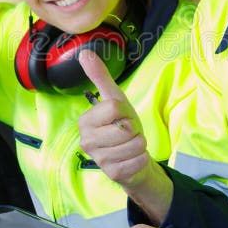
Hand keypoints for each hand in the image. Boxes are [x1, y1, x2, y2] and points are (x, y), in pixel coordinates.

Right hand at [78, 49, 171, 221]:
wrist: (132, 157)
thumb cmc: (122, 127)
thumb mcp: (115, 99)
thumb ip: (100, 77)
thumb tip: (84, 53)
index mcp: (85, 121)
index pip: (114, 108)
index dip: (126, 111)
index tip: (122, 117)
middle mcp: (86, 141)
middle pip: (125, 128)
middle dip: (134, 129)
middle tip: (127, 133)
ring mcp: (98, 159)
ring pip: (134, 144)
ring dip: (139, 144)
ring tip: (130, 145)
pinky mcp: (113, 174)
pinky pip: (138, 160)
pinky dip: (142, 158)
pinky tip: (133, 158)